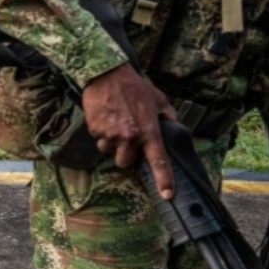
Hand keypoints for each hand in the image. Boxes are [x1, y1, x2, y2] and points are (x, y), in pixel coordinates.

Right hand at [81, 63, 177, 199]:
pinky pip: (98, 139)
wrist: (107, 73)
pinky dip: (101, 132)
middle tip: (126, 140)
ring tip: (114, 124)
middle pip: (124, 163)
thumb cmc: (135, 86)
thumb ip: (168, 116)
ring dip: (111, 143)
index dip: (164, 180)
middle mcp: (130, 136)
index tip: (167, 194)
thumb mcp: (158, 99)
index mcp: (149, 131)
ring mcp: (111, 134)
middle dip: (124, 155)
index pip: (159, 161)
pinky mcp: (96, 129)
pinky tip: (105, 117)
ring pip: (109, 152)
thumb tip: (173, 127)